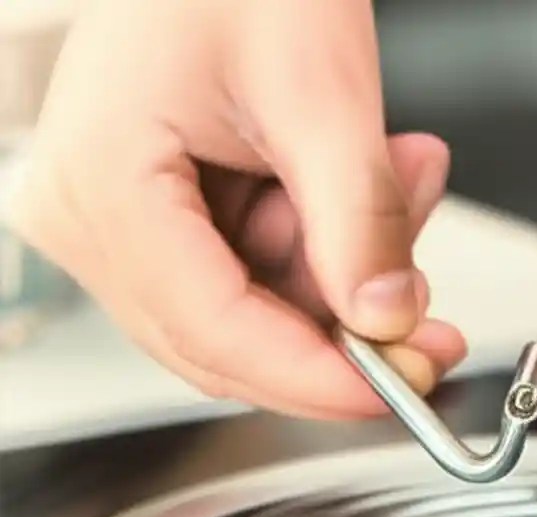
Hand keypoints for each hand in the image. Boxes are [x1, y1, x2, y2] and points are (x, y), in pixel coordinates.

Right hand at [8, 0, 465, 418]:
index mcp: (100, 185)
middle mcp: (91, 216)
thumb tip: (385, 320)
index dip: (318, 377)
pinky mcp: (164, 209)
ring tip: (407, 172)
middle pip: (234, 337)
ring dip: (349, 263)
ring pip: (258, 305)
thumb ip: (358, 220)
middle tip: (432, 313)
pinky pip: (258, 264)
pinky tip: (374, 172)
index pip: (215, 331)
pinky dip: (328, 237)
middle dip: (345, 326)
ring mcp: (123, 216)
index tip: (402, 390)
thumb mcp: (321, 94)